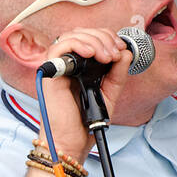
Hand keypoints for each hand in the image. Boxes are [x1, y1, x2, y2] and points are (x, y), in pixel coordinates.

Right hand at [37, 28, 134, 161]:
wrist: (72, 143)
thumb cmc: (85, 124)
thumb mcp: (109, 94)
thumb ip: (117, 74)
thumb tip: (126, 53)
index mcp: (80, 67)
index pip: (91, 38)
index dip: (108, 38)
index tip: (121, 49)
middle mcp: (67, 64)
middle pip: (82, 32)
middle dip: (104, 38)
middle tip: (115, 53)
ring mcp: (58, 67)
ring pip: (72, 35)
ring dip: (94, 41)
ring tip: (107, 56)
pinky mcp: (50, 73)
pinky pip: (59, 47)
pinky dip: (78, 44)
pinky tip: (92, 54)